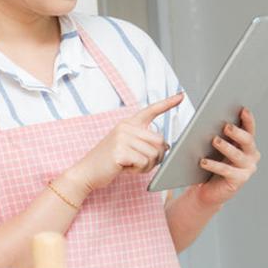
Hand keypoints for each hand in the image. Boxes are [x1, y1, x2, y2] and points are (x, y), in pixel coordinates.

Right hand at [62, 93, 183, 193]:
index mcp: (128, 123)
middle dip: (156, 156)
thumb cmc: (110, 161)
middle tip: (141, 162)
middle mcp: (126, 127)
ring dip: (146, 165)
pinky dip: (139, 170)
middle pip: (159, 141)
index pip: (151, 110)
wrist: (87, 171)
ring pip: (154, 154)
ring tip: (131, 165)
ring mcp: (122, 138)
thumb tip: (166, 146)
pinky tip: (126, 168)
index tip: (180, 96)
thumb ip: (144, 142)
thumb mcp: (127, 147)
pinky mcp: (120, 151)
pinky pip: (144, 162)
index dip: (167, 104)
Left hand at [195, 108, 259, 206]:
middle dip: (237, 132)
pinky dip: (214, 165)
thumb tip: (209, 119)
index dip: (248, 119)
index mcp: (246, 144)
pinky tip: (203, 161)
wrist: (207, 189)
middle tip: (226, 126)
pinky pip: (226, 171)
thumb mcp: (214, 148)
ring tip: (214, 140)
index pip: (249, 129)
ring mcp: (247, 169)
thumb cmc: (211, 164)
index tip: (242, 109)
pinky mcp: (239, 180)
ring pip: (237, 155)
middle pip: (247, 140)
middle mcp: (251, 155)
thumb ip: (217, 135)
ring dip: (226, 147)